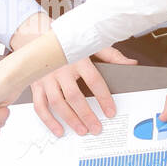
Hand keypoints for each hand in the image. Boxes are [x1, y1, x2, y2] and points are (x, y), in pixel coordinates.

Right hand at [8, 11, 135, 136]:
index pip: (93, 80)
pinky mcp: (36, 84)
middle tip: (96, 128)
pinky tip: (59, 130)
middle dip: (86, 115)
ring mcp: (46, 77)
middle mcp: (60, 68)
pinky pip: (40, 106)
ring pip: (57, 103)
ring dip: (70, 119)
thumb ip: (111, 55)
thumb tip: (131, 64)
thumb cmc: (68, 42)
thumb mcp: (90, 45)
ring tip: (82, 130)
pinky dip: (48, 120)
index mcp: (77, 58)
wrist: (38, 35)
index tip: (110, 112)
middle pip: (74, 96)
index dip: (103, 98)